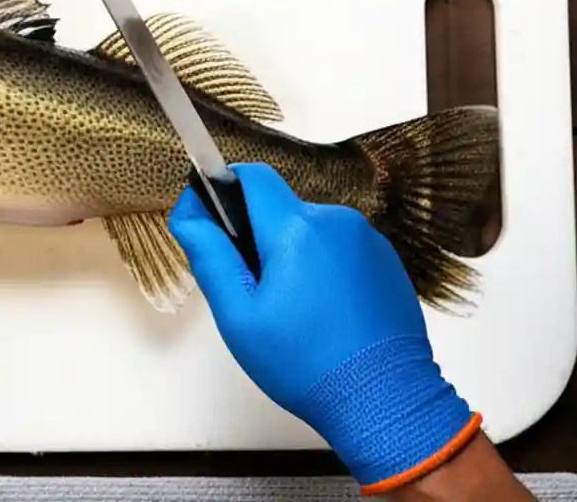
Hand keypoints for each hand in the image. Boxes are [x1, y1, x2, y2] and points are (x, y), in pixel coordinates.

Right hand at [168, 164, 479, 495]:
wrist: (384, 399)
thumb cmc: (305, 363)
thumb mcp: (239, 317)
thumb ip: (211, 258)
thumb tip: (188, 214)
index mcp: (296, 229)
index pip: (252, 176)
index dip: (224, 187)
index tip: (213, 220)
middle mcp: (337, 222)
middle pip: (280, 209)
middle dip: (259, 238)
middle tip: (253, 293)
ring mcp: (369, 241)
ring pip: (310, 231)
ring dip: (293, 255)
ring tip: (294, 311)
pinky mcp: (388, 262)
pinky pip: (341, 249)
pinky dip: (324, 269)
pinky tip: (325, 313)